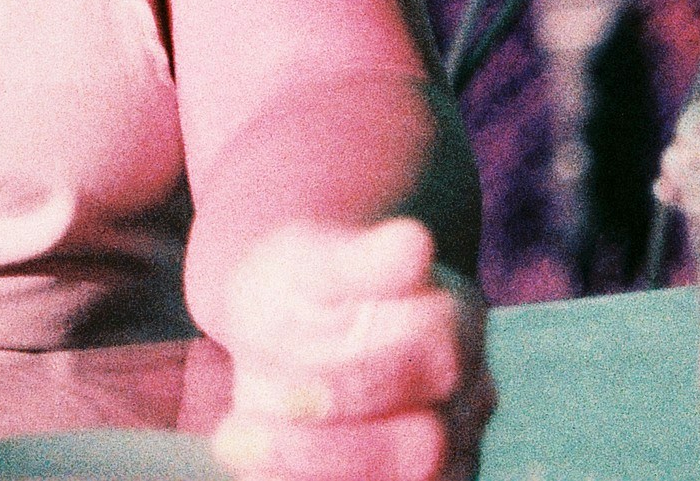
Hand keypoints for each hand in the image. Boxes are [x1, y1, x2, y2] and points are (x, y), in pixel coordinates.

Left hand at [209, 219, 491, 480]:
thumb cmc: (303, 286)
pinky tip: (257, 468)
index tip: (280, 393)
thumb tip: (414, 242)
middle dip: (324, 452)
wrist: (292, 324)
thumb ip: (359, 262)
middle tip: (232, 436)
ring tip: (235, 445)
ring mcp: (453, 451)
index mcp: (454, 320)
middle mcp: (467, 395)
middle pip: (423, 449)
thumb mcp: (311, 260)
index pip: (429, 359)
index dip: (355, 384)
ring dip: (310, 475)